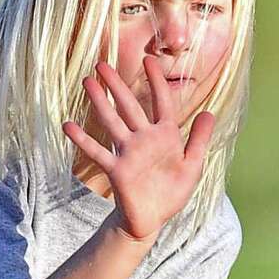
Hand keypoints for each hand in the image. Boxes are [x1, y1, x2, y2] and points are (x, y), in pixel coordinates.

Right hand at [62, 56, 215, 242]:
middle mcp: (144, 138)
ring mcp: (128, 152)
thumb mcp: (193, 165)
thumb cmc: (172, 191)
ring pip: (112, 121)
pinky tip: (68, 126)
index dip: (156, 81)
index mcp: (166, 135)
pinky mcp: (116, 169)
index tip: (148, 59)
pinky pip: (97, 152)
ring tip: (88, 82)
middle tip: (102, 64)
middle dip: (116, 85)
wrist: (153, 219)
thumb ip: (200, 139)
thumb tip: (209, 113)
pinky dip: (83, 140)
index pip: (162, 101)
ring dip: (100, 102)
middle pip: (129, 106)